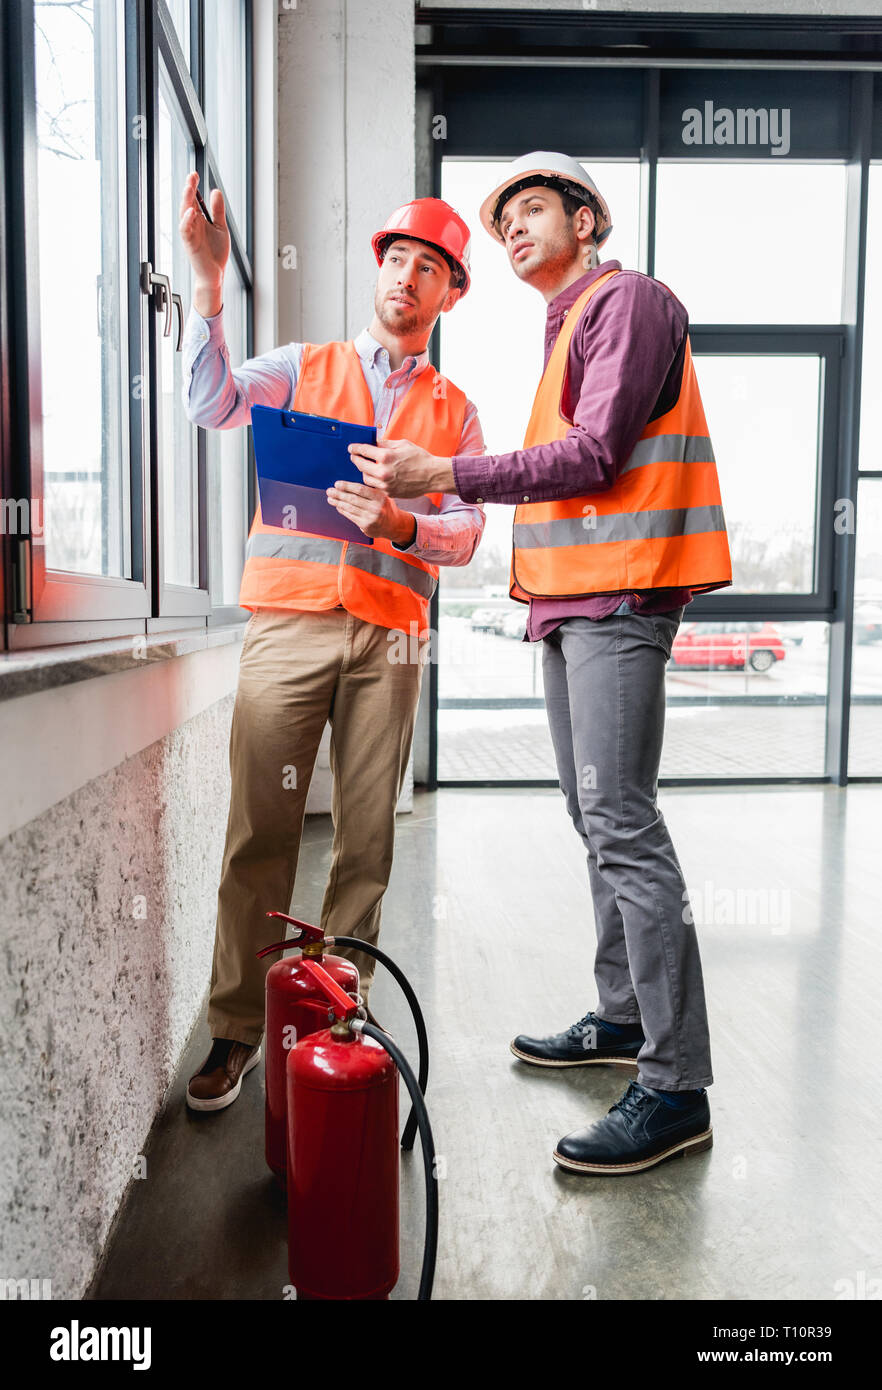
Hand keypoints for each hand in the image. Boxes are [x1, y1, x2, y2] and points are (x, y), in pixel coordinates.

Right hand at [179, 171, 229, 285]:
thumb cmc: (216, 253)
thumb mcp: (221, 227)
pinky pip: (185, 230)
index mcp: (200, 219)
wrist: (216, 273)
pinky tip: (191, 211)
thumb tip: (216, 191)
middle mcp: (193, 224)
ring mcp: (191, 233)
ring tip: (189, 188)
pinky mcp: (190, 244)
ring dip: (186, 201)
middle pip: (188, 202)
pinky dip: (187, 220)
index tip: (195, 174)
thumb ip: (218, 210)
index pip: (194, 199)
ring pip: (184, 213)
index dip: (193, 186)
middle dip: (189, 189)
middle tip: (191, 177)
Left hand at [326, 480, 417, 543]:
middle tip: (330, 491)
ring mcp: (370, 518)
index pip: (360, 490)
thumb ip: (370, 489)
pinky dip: (343, 511)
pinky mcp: (366, 526)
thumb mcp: (383, 495)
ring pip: (350, 508)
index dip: (347, 486)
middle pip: (353, 499)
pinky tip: (338, 507)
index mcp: (380, 497)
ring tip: (330, 498)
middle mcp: (376, 508)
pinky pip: (351, 516)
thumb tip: (351, 482)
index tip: (337, 484)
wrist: (393, 525)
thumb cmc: (385, 507)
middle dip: (339, 494)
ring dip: (338, 503)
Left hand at [348, 438, 454, 498]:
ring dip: (364, 472)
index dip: (355, 448)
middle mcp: (383, 471)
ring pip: (365, 478)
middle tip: (355, 457)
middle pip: (360, 465)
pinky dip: (374, 480)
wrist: (433, 476)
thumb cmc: (420, 458)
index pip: (363, 451)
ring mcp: (385, 484)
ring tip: (366, 467)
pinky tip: (376, 476)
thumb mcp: (402, 444)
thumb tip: (373, 443)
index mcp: (386, 456)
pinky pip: (376, 486)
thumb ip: (385, 444)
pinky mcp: (389, 493)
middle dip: (356, 460)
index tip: (351, 448)